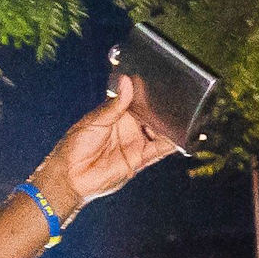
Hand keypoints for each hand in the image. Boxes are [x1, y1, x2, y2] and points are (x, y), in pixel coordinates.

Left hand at [31, 73, 182, 219]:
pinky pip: (160, 149)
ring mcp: (136, 142)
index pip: (138, 100)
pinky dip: (173, 143)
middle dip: (165, 108)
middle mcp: (129, 127)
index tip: (163, 81)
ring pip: (160, 131)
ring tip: (187, 113)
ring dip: (172, 124)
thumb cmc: (75, 146)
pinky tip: (184, 135)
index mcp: (117, 113)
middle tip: (181, 95)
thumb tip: (127, 81)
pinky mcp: (139, 159)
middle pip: (153, 115)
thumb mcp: (96, 120)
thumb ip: (115, 104)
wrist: (70, 176)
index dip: (150, 92)